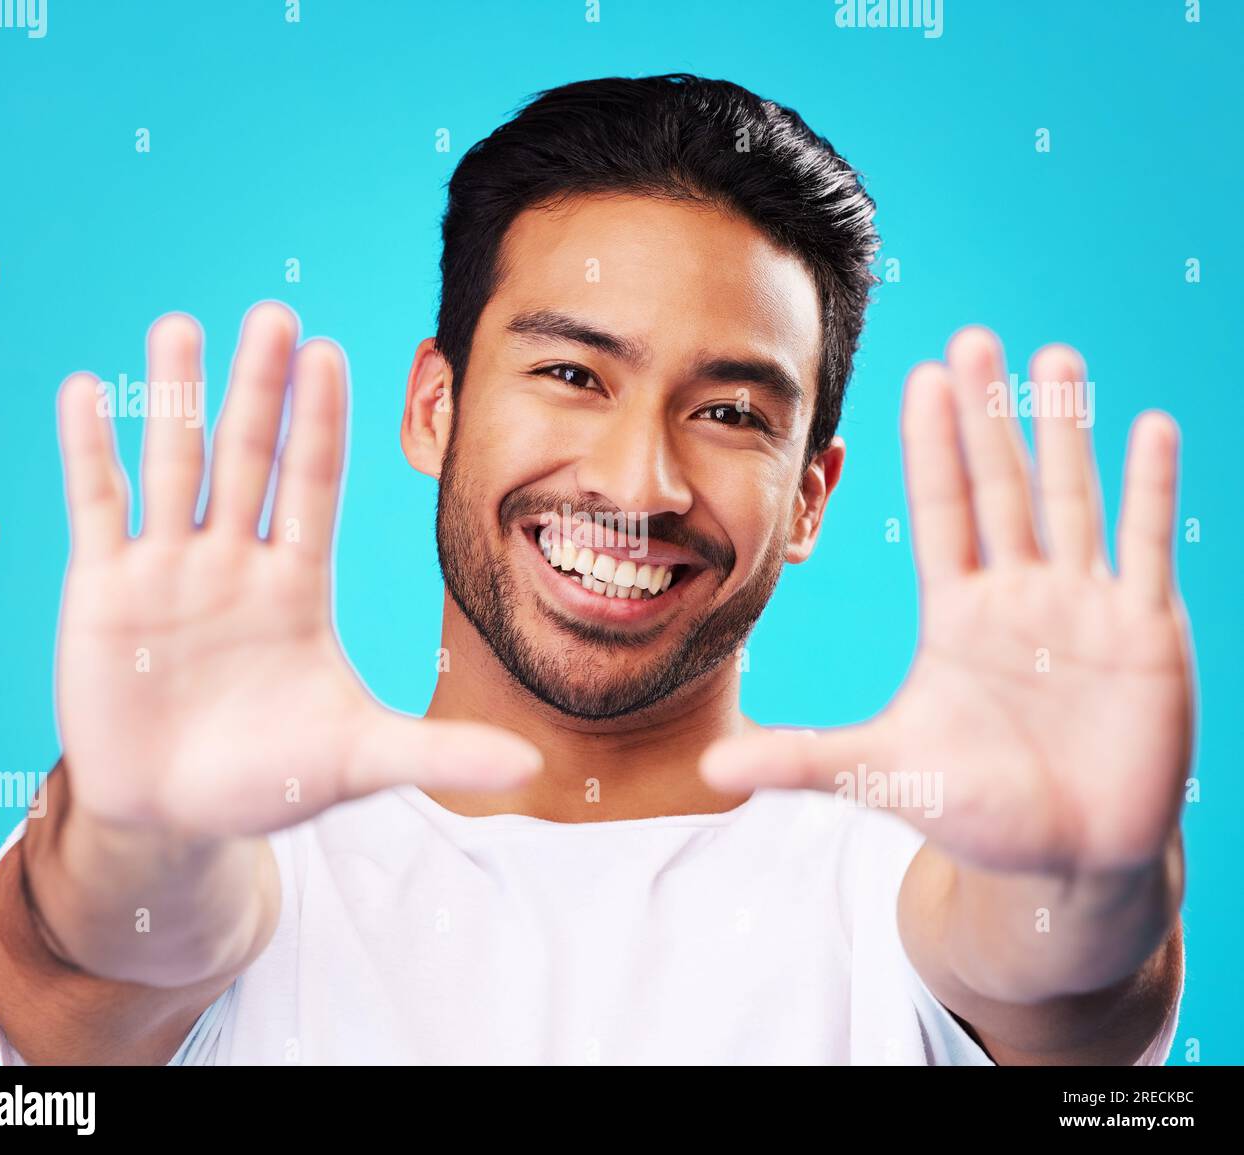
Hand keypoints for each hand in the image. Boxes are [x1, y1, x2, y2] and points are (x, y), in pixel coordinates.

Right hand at [55, 302, 540, 838]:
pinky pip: (99, 509)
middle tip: (274, 313)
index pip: (314, 485)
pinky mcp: (104, 591)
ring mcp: (168, 570)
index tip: (330, 354)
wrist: (174, 814)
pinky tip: (85, 391)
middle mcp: (235, 562)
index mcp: (297, 584)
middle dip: (259, 390)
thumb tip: (530, 765)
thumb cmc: (268, 779)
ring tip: (178, 326)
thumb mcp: (356, 760)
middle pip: (250, 458)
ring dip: (176, 399)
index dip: (320, 423)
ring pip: (174, 466)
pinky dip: (90, 453)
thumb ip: (436, 753)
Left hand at [701, 327, 1193, 875]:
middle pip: (1000, 487)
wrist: (1068, 859)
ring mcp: (1083, 607)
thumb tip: (710, 767)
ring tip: (1053, 358)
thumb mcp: (885, 774)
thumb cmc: (978, 810)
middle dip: (987, 415)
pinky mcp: (1145, 633)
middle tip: (973, 337)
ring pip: (1071, 500)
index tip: (919, 377)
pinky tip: (1146, 427)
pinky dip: (1148, 490)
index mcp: (957, 613)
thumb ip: (803, 760)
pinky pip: (1145, 548)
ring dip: (1065, 431)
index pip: (942, 511)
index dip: (932, 446)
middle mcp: (1018, 595)